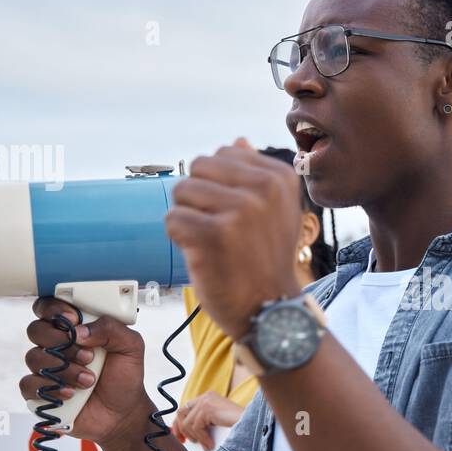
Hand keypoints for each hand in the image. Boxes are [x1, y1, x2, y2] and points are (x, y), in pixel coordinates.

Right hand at [19, 297, 150, 444]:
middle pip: (36, 329)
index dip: (54, 308)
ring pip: (33, 357)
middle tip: (88, 356)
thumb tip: (81, 330)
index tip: (73, 319)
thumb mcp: (131, 347)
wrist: (122, 415)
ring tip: (88, 380)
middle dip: (60, 341)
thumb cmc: (124, 377)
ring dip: (63, 368)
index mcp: (75, 328)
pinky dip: (49, 388)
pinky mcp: (40, 391)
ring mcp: (46, 368)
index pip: (49, 307)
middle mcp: (56, 345)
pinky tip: (70, 393)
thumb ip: (112, 329)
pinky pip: (28, 384)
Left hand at [166, 138, 303, 341]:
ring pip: (182, 191)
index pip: (223, 154)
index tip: (238, 216)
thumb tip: (238, 141)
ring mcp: (240, 210)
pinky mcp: (214, 235)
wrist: (270, 309)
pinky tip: (203, 254)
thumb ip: (255, 175)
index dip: (219, 185)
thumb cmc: (265, 260)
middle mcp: (264, 189)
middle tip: (219, 229)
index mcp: (279, 177)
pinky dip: (179, 239)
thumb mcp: (275, 211)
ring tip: (212, 242)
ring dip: (188, 218)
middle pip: (198, 168)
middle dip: (198, 197)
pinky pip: (172, 219)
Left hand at [173, 391, 244, 450]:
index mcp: (207, 397)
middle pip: (181, 412)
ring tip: (206, 445)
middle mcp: (205, 396)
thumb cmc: (237, 426)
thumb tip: (184, 433)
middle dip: (179, 429)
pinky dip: (202, 439)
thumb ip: (202, 423)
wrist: (251, 424)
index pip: (185, 408)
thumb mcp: (215, 422)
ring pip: (187, 423)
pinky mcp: (207, 408)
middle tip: (184, 442)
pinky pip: (196, 427)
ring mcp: (206, 401)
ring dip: (196, 438)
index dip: (179, 424)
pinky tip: (210, 444)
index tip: (180, 437)